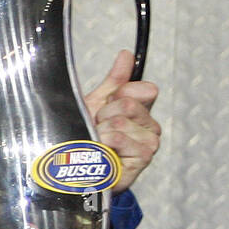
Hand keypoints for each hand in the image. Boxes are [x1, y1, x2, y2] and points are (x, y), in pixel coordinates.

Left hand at [83, 49, 160, 191]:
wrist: (78, 174)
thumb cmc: (89, 140)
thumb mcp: (98, 105)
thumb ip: (114, 81)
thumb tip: (125, 54)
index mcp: (143, 111)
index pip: (146, 89)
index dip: (120, 94)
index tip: (106, 106)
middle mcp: (150, 127)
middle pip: (129, 104)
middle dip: (104, 114)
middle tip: (97, 128)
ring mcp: (149, 144)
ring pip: (120, 122)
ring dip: (99, 131)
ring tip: (97, 143)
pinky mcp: (142, 160)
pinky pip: (119, 139)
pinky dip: (103, 143)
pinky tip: (101, 153)